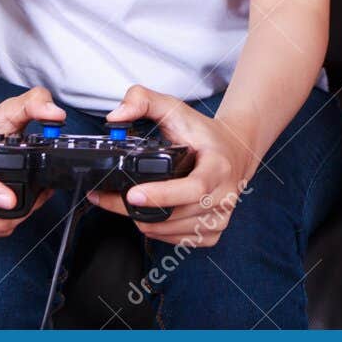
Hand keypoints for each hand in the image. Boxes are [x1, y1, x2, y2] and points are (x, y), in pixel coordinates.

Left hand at [86, 85, 257, 245]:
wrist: (235, 150)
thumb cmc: (203, 133)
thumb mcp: (175, 108)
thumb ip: (142, 100)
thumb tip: (116, 117)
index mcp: (219, 167)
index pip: (193, 189)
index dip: (162, 195)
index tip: (133, 194)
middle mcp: (223, 196)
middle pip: (173, 215)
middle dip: (133, 209)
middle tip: (107, 196)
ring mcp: (220, 218)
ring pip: (168, 231)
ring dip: (141, 220)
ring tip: (125, 202)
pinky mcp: (212, 234)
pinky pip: (175, 241)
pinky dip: (157, 230)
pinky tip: (151, 212)